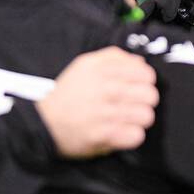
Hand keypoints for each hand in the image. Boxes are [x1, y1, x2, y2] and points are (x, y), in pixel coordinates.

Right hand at [36, 46, 158, 157]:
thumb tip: (141, 63)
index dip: (146, 82)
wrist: (43, 123)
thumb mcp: (84, 65)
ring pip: (146, 116)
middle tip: (134, 106)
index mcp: (101, 69)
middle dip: (145, 102)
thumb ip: (114, 58)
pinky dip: (132, 136)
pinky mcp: (102, 135)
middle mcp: (103, 89)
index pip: (145, 74)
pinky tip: (122, 132)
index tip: (137, 88)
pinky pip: (136, 135)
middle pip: (150, 96)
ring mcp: (103, 113)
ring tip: (127, 120)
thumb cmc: (69, 94)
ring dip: (139, 120)